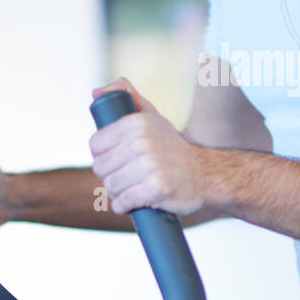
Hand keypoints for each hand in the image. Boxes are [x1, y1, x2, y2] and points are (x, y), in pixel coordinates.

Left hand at [90, 77, 207, 215]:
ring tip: (132, 189)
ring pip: (111, 186)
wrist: (204, 173)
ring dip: (117, 193)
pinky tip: (133, 203)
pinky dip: (123, 207)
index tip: (116, 160)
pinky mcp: (157, 188)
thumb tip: (96, 92)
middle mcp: (142, 142)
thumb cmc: (170, 146)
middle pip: (100, 167)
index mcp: (136, 123)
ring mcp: (150, 166)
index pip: (96, 144)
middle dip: (110, 176)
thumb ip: (126, 96)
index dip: (102, 155)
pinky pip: (123, 202)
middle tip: (126, 177)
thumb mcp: (151, 115)